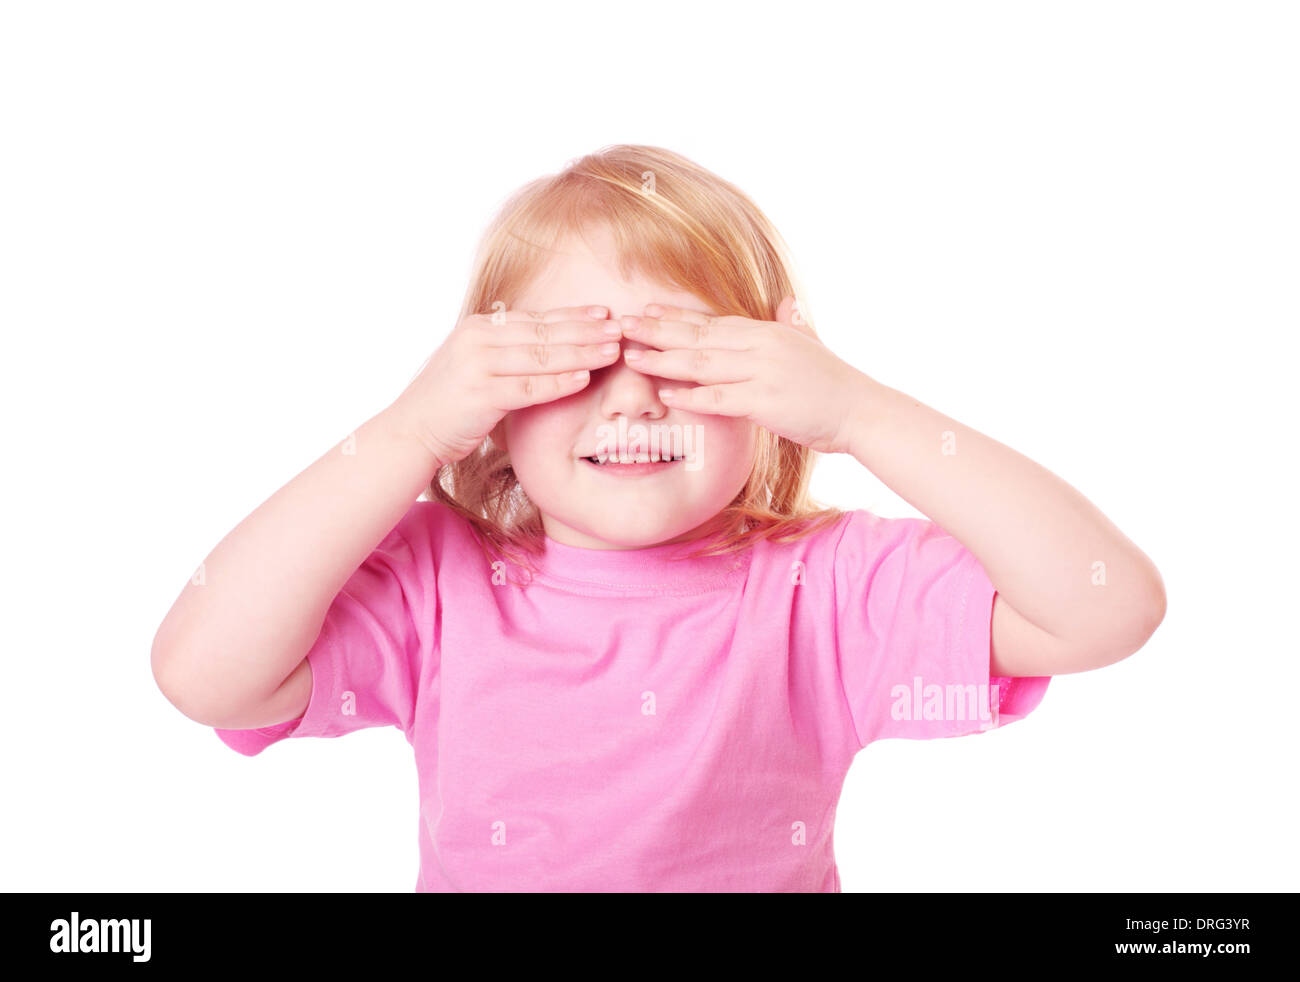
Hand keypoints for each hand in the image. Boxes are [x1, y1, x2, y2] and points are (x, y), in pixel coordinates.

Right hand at [388, 304, 622, 466]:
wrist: (410, 432)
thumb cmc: (449, 404)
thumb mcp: (477, 366)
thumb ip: (508, 353)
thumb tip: (549, 346)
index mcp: (480, 327)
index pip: (537, 318)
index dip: (574, 314)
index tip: (605, 312)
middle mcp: (478, 339)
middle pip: (544, 332)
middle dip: (587, 329)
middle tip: (621, 328)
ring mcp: (477, 365)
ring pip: (541, 356)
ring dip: (582, 352)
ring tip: (613, 351)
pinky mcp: (480, 394)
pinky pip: (528, 387)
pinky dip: (558, 383)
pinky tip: (585, 379)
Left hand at [619, 296, 873, 454]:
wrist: (861, 411)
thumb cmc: (835, 384)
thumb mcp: (812, 344)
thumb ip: (793, 324)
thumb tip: (787, 304)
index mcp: (766, 331)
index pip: (710, 320)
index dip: (675, 316)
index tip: (644, 311)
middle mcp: (760, 345)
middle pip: (698, 336)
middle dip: (656, 331)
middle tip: (621, 327)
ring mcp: (762, 372)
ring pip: (702, 363)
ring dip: (663, 360)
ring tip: (631, 357)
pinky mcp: (765, 401)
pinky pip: (719, 398)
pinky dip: (691, 396)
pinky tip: (665, 395)